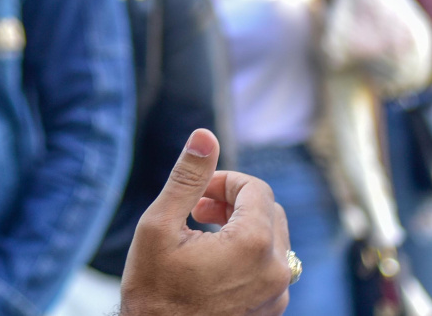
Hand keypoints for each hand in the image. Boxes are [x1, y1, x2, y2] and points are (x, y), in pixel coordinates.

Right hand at [121, 130, 291, 315]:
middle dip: (235, 202)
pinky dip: (247, 254)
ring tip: (202, 235)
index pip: (256, 189)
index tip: (196, 195)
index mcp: (255, 243)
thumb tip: (205, 134)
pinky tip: (213, 263)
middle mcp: (277, 268)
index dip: (225, 182)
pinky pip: (270, 267)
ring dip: (241, 226)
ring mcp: (277, 294)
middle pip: (269, 210)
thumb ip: (188, 177)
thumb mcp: (160, 226)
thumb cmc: (153, 294)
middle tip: (198, 210)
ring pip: (272, 238)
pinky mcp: (271, 311)